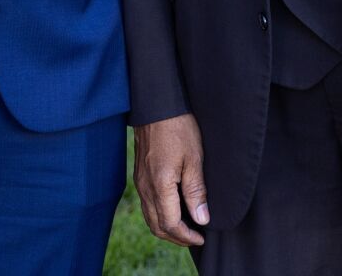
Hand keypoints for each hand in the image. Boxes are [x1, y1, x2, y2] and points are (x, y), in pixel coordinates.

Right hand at [134, 113, 209, 246]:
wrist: (157, 105)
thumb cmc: (178, 128)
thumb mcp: (194, 158)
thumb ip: (196, 191)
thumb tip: (202, 218)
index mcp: (159, 185)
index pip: (170, 224)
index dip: (186, 236)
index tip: (202, 237)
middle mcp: (145, 187)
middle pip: (157, 225)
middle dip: (176, 237)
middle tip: (195, 237)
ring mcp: (140, 181)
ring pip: (150, 216)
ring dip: (167, 227)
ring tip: (187, 227)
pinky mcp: (139, 174)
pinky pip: (147, 204)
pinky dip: (160, 214)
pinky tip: (174, 208)